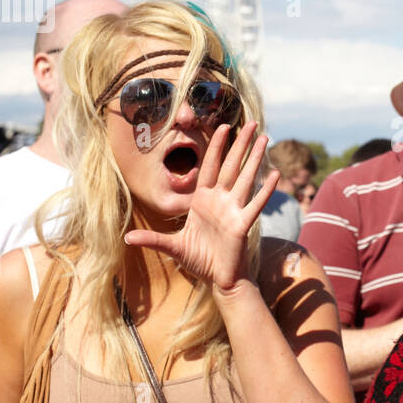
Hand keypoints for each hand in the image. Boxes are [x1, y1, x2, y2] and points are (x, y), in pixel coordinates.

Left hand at [124, 120, 279, 296]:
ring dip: (255, 159)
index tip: (223, 126)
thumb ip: (152, 239)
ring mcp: (233, 211)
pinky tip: (275, 174)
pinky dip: (265, 190)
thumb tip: (127, 237)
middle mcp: (220, 201)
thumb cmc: (198, 260)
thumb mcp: (173, 247)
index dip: (216, 146)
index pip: (210, 167)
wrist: (217, 279)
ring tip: (266, 138)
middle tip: (253, 123)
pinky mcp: (242, 225)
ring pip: (245, 179)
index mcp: (203, 200)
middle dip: (241, 144)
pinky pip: (255, 204)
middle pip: (231, 166)